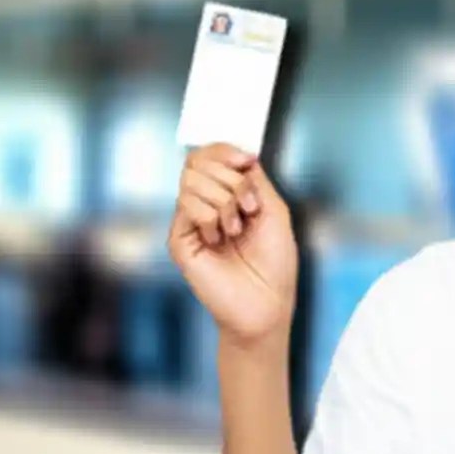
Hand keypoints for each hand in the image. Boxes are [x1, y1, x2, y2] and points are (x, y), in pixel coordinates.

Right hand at [168, 143, 298, 346]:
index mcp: (227, 195)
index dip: (224, 150)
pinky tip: (219, 239)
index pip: (210, 155)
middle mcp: (205, 204)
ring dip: (225, 201)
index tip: (246, 161)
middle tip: (248, 210)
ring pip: (192, 181)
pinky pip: (186, 206)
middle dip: (232, 180)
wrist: (267, 302)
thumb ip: (255, 180)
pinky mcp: (179, 239)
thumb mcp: (274, 211)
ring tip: (235, 229)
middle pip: (198, 161)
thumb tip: (242, 154)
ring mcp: (189, 221)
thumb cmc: (275, 264)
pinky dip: (211, 217)